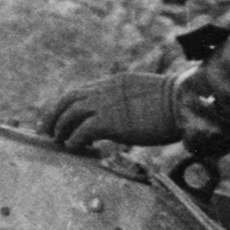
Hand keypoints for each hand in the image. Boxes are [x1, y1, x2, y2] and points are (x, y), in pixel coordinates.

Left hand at [41, 73, 179, 150]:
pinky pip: (82, 131)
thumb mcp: (146, 97)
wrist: (183, 103)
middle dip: (54, 114)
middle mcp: (105, 89)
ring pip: (70, 112)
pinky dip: (74, 139)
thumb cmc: (173, 105)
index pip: (83, 91)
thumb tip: (124, 119)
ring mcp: (106, 104)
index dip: (68, 105)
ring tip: (58, 140)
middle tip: (46, 130)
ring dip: (60, 127)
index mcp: (114, 82)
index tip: (61, 116)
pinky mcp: (110, 122)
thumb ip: (129, 103)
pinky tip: (73, 147)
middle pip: (69, 98)